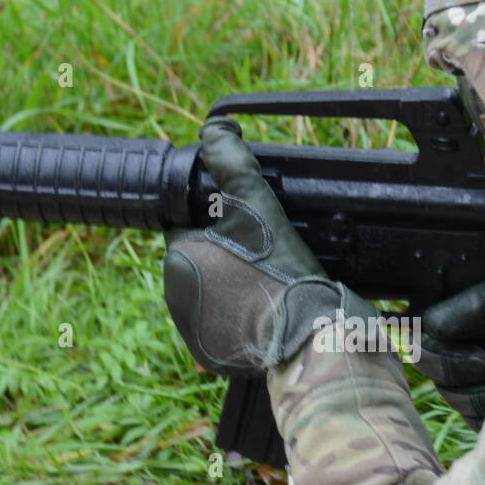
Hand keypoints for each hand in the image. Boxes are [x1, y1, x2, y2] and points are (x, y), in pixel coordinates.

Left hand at [164, 116, 374, 375]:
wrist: (308, 336)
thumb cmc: (282, 269)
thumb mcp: (258, 204)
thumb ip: (232, 162)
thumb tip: (214, 127)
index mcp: (178, 258)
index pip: (190, 226)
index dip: (220, 221)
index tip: (250, 227)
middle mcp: (176, 297)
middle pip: (201, 261)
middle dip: (226, 255)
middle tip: (266, 256)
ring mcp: (193, 331)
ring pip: (211, 293)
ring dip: (231, 286)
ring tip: (269, 283)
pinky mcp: (213, 356)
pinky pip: (222, 327)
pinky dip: (239, 318)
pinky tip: (266, 310)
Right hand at [415, 265, 484, 428]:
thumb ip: (480, 301)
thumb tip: (435, 326)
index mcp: (470, 308)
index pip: (428, 321)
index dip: (442, 331)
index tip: (476, 336)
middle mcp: (467, 340)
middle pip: (425, 357)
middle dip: (449, 365)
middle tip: (483, 366)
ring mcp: (475, 375)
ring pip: (443, 389)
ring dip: (470, 392)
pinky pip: (464, 415)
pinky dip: (482, 412)